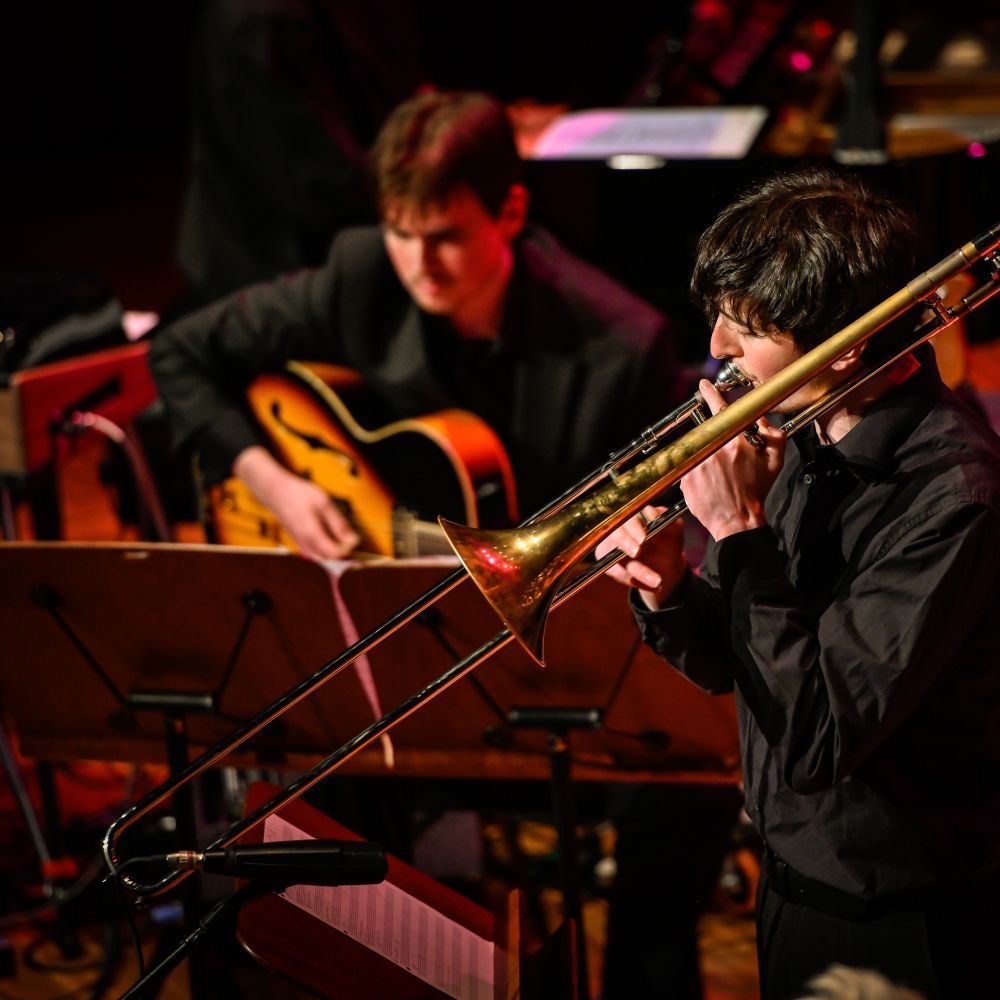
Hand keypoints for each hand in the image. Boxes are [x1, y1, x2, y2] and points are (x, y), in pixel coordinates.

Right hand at [233, 446, 360, 558]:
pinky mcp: (298, 541)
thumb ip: (338, 523)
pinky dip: (324, 549)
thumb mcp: (324, 503)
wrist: (276, 491)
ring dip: (333, 552)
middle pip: (329, 560)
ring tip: (340, 538)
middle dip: (342, 553)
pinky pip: (313, 553)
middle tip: (349, 539)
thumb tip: (352, 539)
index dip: (348, 548)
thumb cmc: (298, 494)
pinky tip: (329, 537)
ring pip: (321, 558)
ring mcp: (300, 544)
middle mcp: (305, 544)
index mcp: (313, 535)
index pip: (336, 554)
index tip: (353, 537)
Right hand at [594, 506, 686, 610]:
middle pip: (615, 534)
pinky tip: (651, 586)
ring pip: (614, 557)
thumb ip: (665, 518)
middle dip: (626, 543)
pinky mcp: (608, 563)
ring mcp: (610, 547)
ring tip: (657, 582)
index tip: (644, 538)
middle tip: (638, 553)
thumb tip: (650, 513)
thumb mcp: (673, 529)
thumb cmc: (668, 542)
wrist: (666, 565)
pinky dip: (632, 580)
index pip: (628, 517)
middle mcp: (617, 529)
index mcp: (633, 516)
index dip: (634, 528)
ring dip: (635, 571)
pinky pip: (614, 572)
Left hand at [680, 379, 785, 540]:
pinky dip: (698, 471)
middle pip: (710, 433)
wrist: (737, 520)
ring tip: (719, 477)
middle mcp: (712, 448)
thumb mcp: (775, 461)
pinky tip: (710, 484)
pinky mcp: (685, 476)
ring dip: (707, 457)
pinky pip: (690, 465)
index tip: (704, 385)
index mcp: (734, 441)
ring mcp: (696, 462)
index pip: (721, 410)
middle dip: (717, 442)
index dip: (711, 394)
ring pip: (699, 449)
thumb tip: (761, 420)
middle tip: (727, 462)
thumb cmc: (756, 491)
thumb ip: (773, 434)